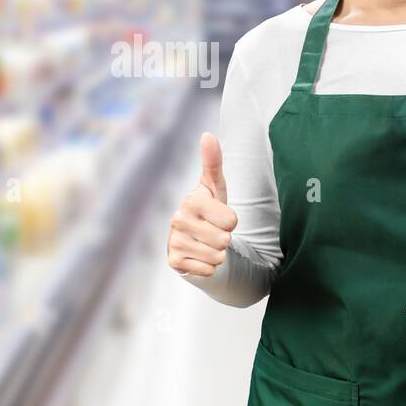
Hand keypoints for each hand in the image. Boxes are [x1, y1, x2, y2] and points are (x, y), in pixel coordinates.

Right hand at [167, 132, 237, 276]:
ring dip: (217, 254)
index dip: (232, 221)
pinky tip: (200, 256)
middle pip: (224, 239)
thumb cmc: (208, 208)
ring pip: (217, 257)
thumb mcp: (214, 186)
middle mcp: (178, 220)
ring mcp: (174, 242)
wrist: (192, 237)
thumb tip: (207, 135)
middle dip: (225, 239)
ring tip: (207, 243)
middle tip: (214, 232)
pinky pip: (207, 270)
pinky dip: (208, 267)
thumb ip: (213, 161)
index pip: (231, 220)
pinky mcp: (173, 262)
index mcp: (191, 200)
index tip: (221, 217)